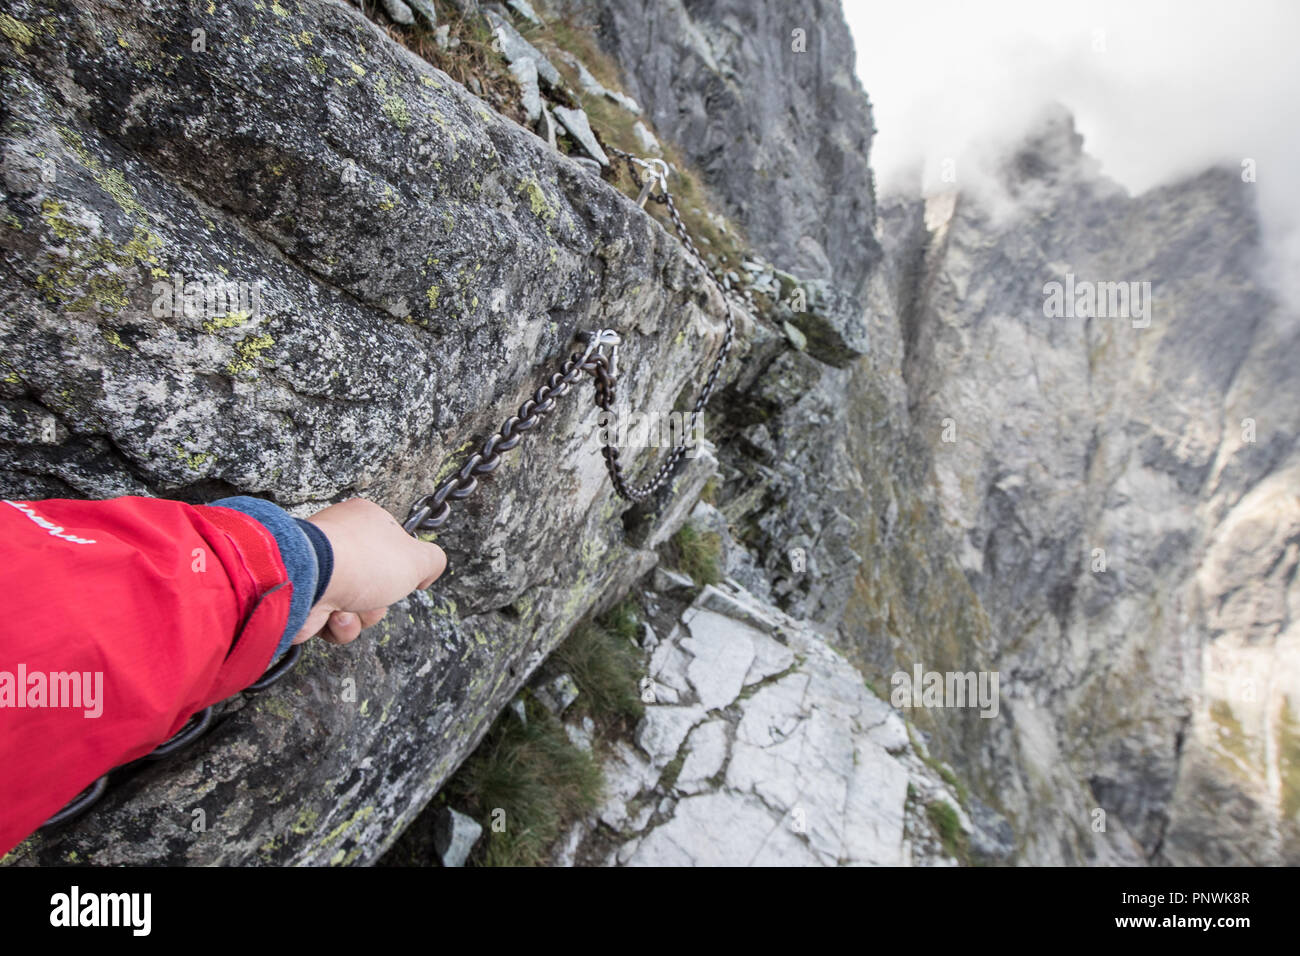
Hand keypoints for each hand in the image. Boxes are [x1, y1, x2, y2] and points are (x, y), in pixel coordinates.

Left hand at [291, 498, 445, 645]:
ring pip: (356, 607)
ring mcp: (320, 570)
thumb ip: (434, 561)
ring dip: (359, 617)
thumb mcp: (418, 559)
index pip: (393, 547)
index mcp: (365, 520)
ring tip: (348, 606)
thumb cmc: (359, 560)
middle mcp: (340, 542)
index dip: (400, 567)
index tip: (400, 573)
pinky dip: (337, 625)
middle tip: (374, 593)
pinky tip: (333, 615)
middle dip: (378, 600)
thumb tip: (429, 571)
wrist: (311, 582)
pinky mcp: (304, 597)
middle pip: (376, 584)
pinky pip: (332, 621)